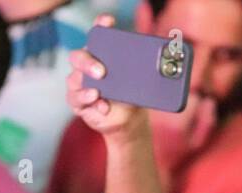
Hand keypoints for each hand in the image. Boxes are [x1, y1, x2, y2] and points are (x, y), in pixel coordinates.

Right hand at [65, 15, 146, 142]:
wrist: (129, 120)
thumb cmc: (133, 95)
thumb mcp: (141, 81)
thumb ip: (148, 68)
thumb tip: (168, 54)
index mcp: (102, 54)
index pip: (98, 34)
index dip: (100, 25)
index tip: (108, 22)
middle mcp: (88, 65)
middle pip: (78, 57)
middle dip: (88, 62)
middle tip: (101, 72)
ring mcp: (80, 83)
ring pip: (74, 79)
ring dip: (86, 85)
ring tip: (97, 93)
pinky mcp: (78, 101)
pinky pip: (77, 99)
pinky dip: (89, 102)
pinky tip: (102, 106)